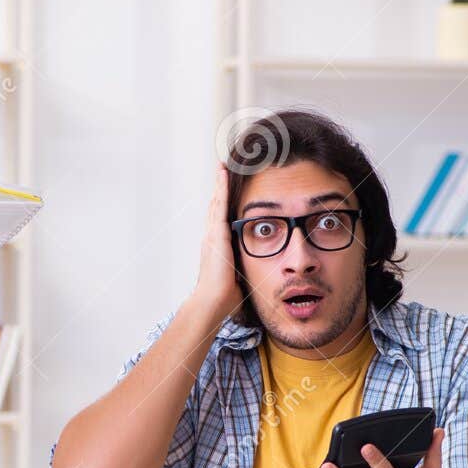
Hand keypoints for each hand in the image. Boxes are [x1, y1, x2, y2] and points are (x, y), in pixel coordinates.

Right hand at [190, 163, 242, 324]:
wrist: (212, 301)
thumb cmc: (224, 295)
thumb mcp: (237, 276)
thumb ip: (243, 266)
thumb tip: (256, 269)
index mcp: (216, 246)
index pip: (219, 218)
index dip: (221, 202)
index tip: (225, 190)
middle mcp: (210, 236)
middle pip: (215, 205)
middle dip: (219, 187)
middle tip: (222, 168)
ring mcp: (211, 234)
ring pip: (216, 201)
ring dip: (219, 183)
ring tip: (222, 166)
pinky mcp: (216, 234)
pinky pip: (219, 205)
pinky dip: (221, 189)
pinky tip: (224, 174)